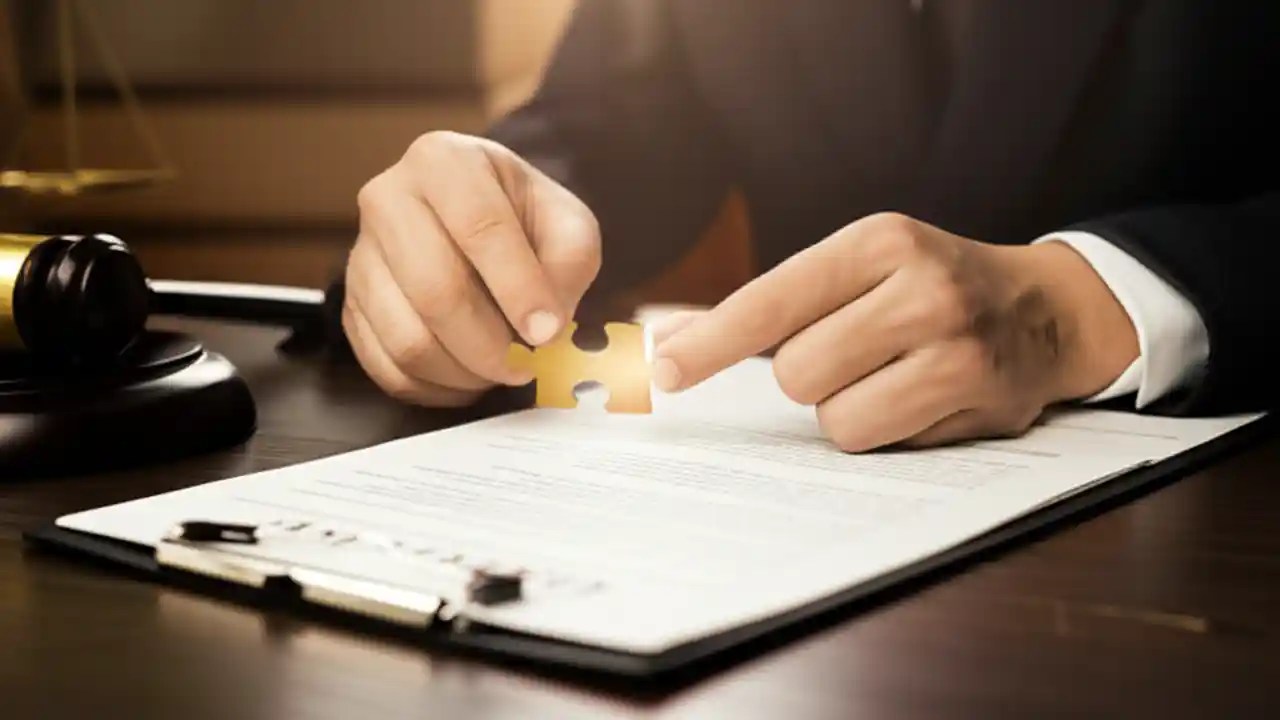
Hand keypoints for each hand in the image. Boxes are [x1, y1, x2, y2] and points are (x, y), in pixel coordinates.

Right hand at [344, 131, 601, 405]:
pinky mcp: (350, 305)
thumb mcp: (566, 222)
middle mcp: (388, 198)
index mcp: (444, 161)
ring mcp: (360, 255)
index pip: (480, 226)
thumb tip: (546, 320)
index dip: (518, 287)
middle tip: (526, 365)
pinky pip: (386, 367)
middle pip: (435, 290)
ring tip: (500, 370)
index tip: (548, 331)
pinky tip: (468, 378)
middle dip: (490, 344)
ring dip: (464, 372)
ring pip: (407, 338)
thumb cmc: (521, 219)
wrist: (475, 223)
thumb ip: (569, 261)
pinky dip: (435, 388)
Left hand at [651, 213, 1138, 450]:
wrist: (1047, 310)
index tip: (665, 370)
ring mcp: (955, 344)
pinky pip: (882, 441)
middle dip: (810, 377)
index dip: (713, 343)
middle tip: (856, 354)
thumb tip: (672, 338)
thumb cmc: (928, 289)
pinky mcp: (978, 397)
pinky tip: (924, 399)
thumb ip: (775, 304)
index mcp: (877, 241)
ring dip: (847, 409)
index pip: (773, 300)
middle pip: (798, 373)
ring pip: (836, 417)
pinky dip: (887, 431)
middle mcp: (919, 286)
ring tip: (892, 376)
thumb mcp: (861, 268)